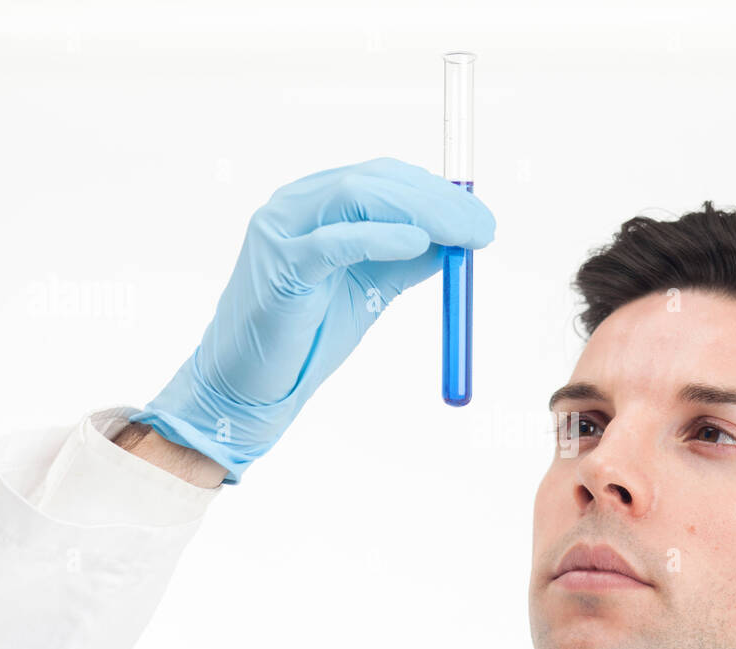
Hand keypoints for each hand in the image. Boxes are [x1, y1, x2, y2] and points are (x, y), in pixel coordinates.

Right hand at [129, 156, 495, 482]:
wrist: (251, 386)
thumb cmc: (309, 337)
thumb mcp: (371, 289)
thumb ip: (407, 259)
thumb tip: (461, 240)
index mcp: (314, 203)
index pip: (383, 176)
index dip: (437, 191)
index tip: (481, 217)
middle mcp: (294, 205)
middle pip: (375, 180)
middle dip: (438, 201)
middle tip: (484, 228)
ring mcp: (280, 231)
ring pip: (357, 198)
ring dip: (422, 213)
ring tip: (464, 237)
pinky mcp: (279, 267)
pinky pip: (334, 242)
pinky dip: (380, 238)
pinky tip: (417, 244)